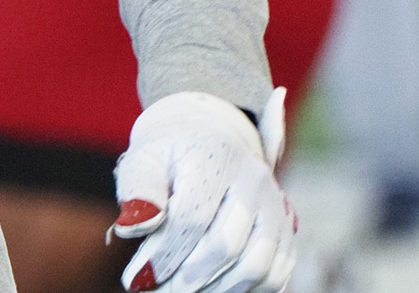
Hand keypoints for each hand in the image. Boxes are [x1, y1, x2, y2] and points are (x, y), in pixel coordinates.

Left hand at [111, 89, 295, 292]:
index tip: (134, 280)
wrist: (209, 140)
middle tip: (154, 291)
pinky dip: (243, 292)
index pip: (191, 218)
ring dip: (215, 290)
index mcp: (215, 157)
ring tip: (176, 291)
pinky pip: (275, 276)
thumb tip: (130, 227)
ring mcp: (277, 207)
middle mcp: (254, 181)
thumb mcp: (143, 160)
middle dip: (185, 280)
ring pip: (255, 268)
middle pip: (225, 246)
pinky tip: (210, 290)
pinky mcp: (288, 232)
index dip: (162, 256)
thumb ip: (137, 190)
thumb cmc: (169, 158)